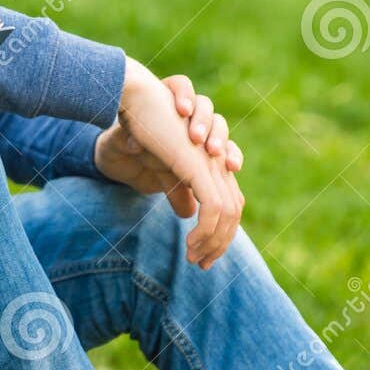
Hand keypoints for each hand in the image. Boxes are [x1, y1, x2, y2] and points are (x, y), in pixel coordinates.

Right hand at [114, 60, 244, 268]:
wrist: (134, 104)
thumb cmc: (147, 130)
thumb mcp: (163, 169)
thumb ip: (178, 190)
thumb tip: (187, 213)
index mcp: (210, 161)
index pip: (230, 203)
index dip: (220, 233)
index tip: (202, 256)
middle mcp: (217, 161)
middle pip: (234, 210)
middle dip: (220, 243)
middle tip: (200, 264)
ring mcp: (211, 163)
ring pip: (227, 213)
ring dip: (213, 242)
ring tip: (193, 256)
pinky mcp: (199, 166)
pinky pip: (214, 208)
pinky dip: (206, 232)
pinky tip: (188, 243)